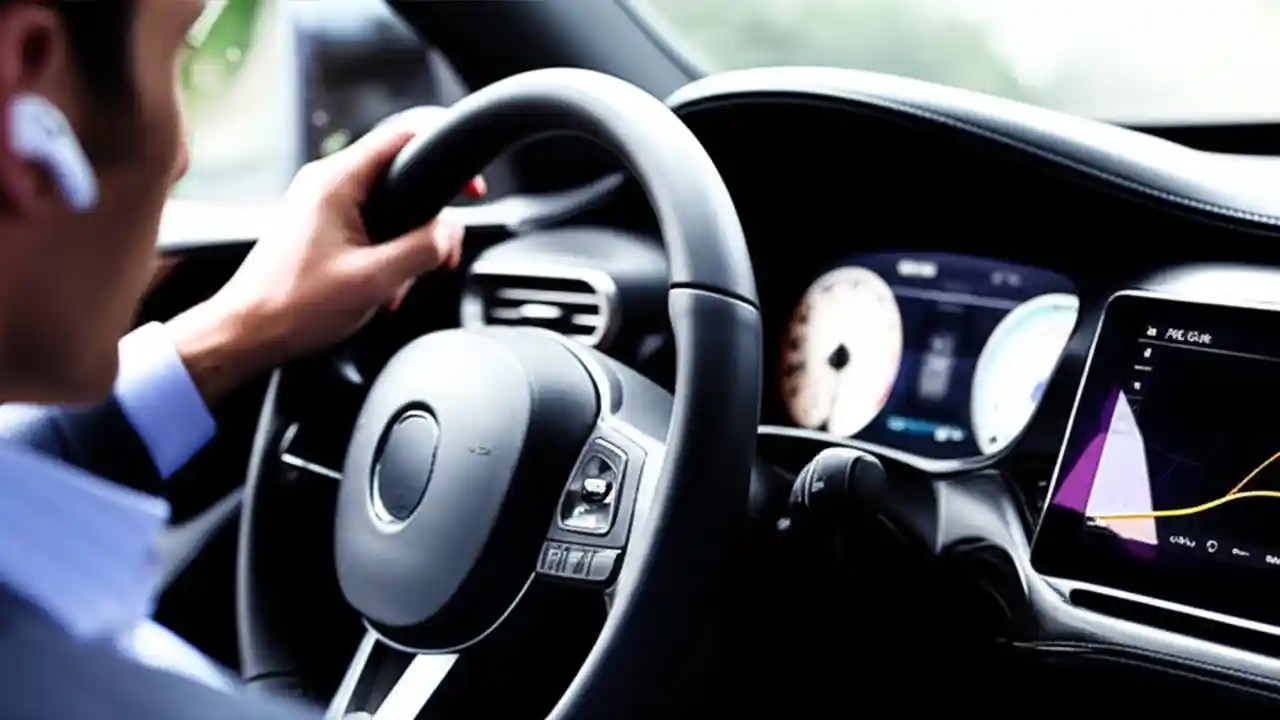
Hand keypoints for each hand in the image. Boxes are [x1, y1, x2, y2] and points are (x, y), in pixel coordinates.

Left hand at [166, 117, 484, 401]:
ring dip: (408, 245)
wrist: (247, 332)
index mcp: (336, 182)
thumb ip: (423, 249)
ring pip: (389, 206)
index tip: (471, 187)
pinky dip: (387, 252)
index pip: (404, 135)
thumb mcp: (375, 280)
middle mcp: (326, 182)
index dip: (447, 153)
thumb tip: (450, 233)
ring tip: (402, 283)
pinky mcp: (319, 225)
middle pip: (402, 176)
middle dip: (430, 219)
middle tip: (442, 255)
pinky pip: (370, 225)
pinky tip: (384, 287)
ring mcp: (321, 203)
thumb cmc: (294, 307)